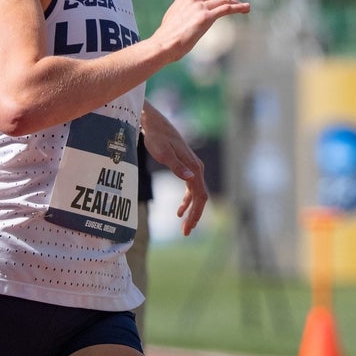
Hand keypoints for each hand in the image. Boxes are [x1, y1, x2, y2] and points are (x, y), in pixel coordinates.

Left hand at [141, 101, 206, 235]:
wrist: (154, 123)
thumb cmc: (157, 137)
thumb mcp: (163, 152)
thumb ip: (176, 166)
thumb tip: (189, 178)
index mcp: (194, 167)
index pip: (200, 196)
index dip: (195, 214)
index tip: (187, 229)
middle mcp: (197, 168)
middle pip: (201, 197)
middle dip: (195, 216)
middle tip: (186, 232)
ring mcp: (193, 167)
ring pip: (197, 194)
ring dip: (192, 210)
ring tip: (185, 226)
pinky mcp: (186, 166)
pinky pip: (191, 188)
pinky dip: (187, 201)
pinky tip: (179, 211)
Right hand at [151, 0, 249, 62]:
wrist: (163, 44)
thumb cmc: (167, 37)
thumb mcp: (174, 18)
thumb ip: (184, 12)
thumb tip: (190, 17)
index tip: (228, 1)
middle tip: (239, 5)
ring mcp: (200, 6)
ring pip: (224, 0)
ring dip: (237, 3)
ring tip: (246, 7)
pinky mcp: (206, 17)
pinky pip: (227, 9)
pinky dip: (238, 7)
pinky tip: (246, 9)